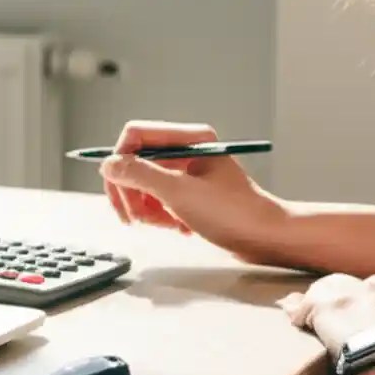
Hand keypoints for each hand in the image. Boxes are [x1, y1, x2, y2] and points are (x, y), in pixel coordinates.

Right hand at [99, 120, 283, 255]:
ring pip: (144, 184)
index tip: (116, 189)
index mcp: (190, 139)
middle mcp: (188, 151)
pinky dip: (161, 216)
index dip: (120, 161)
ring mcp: (188, 173)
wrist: (266, 239)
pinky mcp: (190, 194)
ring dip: (147, 208)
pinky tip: (180, 227)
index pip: (136, 135)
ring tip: (167, 224)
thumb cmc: (234, 214)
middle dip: (131, 192)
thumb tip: (108, 165)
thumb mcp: (180, 193)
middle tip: (133, 217)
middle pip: (136, 162)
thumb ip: (139, 175)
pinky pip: (158, 200)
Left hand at [278, 273, 374, 359]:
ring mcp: (349, 295)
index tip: (360, 315)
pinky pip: (306, 304)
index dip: (364, 303)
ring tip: (300, 309)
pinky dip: (299, 310)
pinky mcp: (328, 308)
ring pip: (326, 290)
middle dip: (338, 297)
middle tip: (329, 310)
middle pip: (348, 286)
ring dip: (316, 301)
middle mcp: (374, 286)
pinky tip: (293, 318)